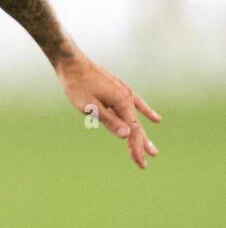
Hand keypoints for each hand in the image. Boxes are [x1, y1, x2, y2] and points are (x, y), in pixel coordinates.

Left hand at [55, 52, 160, 168]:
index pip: (132, 131)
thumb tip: (127, 135)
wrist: (71, 63)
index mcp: (121, 103)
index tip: (140, 163)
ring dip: (143, 135)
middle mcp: (126, 98)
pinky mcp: (119, 89)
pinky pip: (137, 104)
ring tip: (152, 150)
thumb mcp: (89, 106)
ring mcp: (124, 93)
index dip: (136, 148)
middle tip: (145, 164)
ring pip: (137, 118)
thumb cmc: (77, 85)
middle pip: (136, 127)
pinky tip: (155, 119)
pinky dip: (146, 112)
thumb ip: (109, 121)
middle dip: (140, 146)